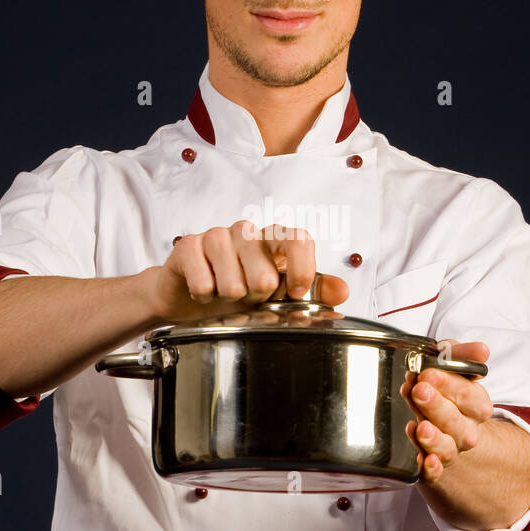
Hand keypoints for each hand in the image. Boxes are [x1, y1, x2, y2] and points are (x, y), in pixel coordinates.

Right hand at [151, 220, 349, 322]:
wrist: (189, 298)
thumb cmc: (239, 292)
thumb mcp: (279, 294)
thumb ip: (314, 290)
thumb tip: (342, 290)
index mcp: (273, 239)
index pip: (299, 240)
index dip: (301, 270)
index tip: (295, 294)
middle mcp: (246, 232)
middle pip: (265, 275)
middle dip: (257, 299)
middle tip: (248, 296)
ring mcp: (216, 235)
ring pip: (233, 283)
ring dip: (230, 299)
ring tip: (224, 293)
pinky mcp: (187, 246)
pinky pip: (204, 283)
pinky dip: (204, 298)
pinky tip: (203, 292)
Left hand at [399, 340, 493, 485]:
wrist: (444, 425)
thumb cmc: (447, 391)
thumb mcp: (454, 367)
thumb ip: (462, 354)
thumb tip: (482, 350)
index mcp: (476, 405)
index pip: (468, 394)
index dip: (449, 383)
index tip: (428, 372)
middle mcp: (466, 429)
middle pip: (455, 421)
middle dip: (437, 406)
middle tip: (419, 390)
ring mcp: (451, 448)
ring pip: (446, 448)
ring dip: (434, 438)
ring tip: (420, 427)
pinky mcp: (434, 465)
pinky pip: (435, 473)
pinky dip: (431, 468)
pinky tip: (425, 460)